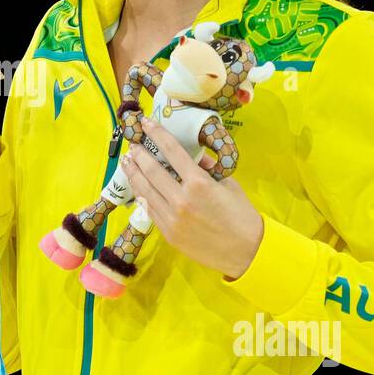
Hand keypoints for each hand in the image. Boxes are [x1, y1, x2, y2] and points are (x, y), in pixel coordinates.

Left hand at [120, 116, 263, 279]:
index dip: (157, 133)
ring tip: (127, 162)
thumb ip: (207, 168)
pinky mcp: (168, 233)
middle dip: (139, 154)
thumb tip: (193, 157)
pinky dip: (142, 195)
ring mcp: (172, 218)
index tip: (146, 122)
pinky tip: (138, 186)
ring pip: (145, 191)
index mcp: (198, 183)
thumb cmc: (241, 215)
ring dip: (133, 174)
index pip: (171, 151)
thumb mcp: (228, 184)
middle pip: (151, 170)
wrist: (246, 252)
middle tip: (132, 144)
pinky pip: (150, 210)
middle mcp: (181, 199)